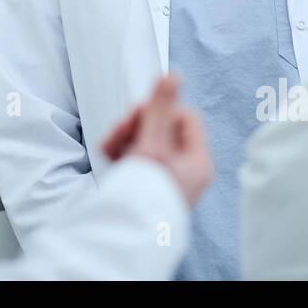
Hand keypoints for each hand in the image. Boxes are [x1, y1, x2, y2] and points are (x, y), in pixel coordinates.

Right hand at [100, 74, 211, 207]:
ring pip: (149, 141)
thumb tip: (172, 75)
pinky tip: (111, 157)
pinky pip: (140, 157)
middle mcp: (187, 170)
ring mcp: (169, 178)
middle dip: (137, 126)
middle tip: (120, 133)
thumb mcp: (152, 145)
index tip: (140, 118)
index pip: (186, 117)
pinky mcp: (151, 184)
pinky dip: (124, 153)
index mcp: (197, 161)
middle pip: (165, 128)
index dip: (162, 112)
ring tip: (111, 149)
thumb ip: (159, 109)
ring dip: (126, 138)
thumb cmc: (143, 195)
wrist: (123, 232)